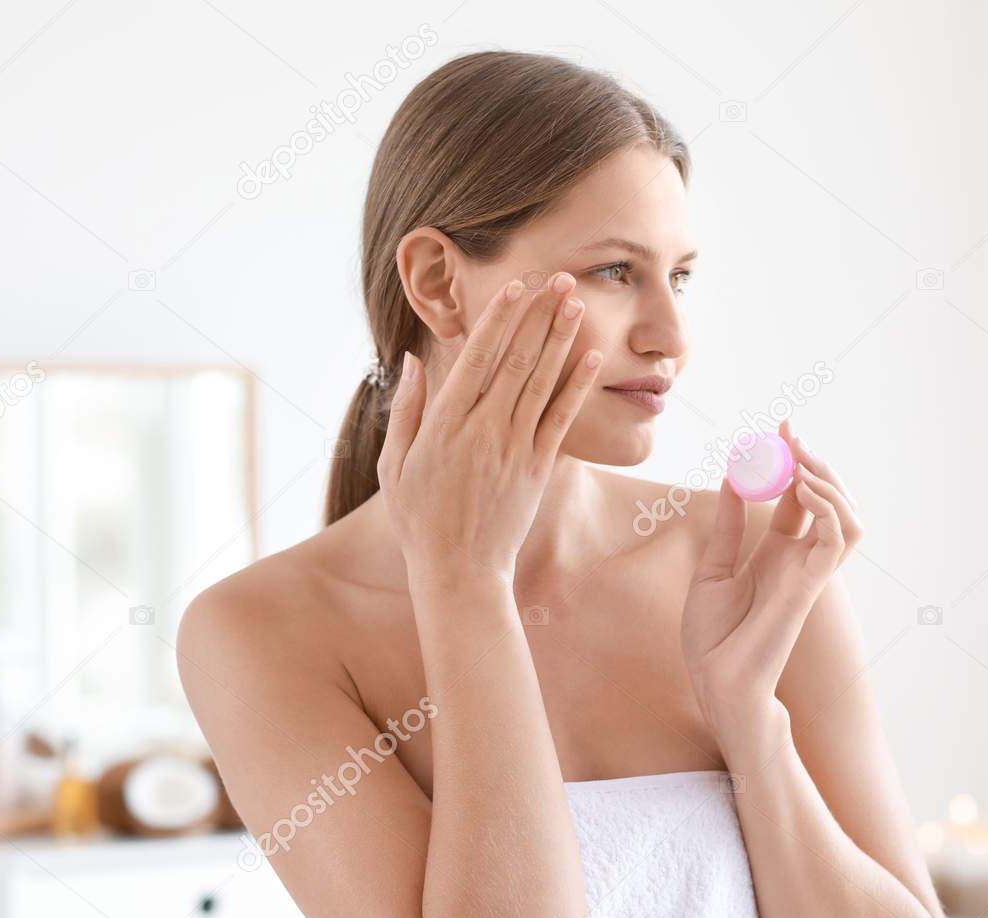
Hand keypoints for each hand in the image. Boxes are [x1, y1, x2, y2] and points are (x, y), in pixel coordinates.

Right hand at [376, 273, 601, 585]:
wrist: (460, 572)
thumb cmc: (421, 519)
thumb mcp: (394, 465)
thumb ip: (406, 410)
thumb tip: (412, 361)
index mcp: (443, 424)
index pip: (476, 357)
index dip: (499, 318)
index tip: (517, 286)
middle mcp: (481, 429)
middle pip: (515, 359)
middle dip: (539, 315)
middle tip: (560, 276)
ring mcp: (512, 448)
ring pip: (541, 382)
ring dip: (561, 338)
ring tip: (577, 302)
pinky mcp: (537, 469)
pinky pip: (561, 420)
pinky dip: (577, 386)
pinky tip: (592, 356)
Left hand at [681, 418, 863, 731]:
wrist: (716, 682)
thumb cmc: (712, 638)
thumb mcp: (713, 569)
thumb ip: (728, 527)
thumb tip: (732, 480)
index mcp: (775, 554)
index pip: (798, 497)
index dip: (794, 460)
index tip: (783, 427)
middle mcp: (798, 560)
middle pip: (827, 501)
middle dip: (815, 463)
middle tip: (793, 436)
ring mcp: (808, 573)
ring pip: (847, 518)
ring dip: (830, 483)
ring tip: (802, 462)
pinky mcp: (809, 587)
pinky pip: (834, 540)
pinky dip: (827, 508)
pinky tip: (803, 490)